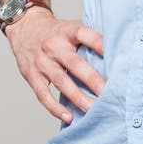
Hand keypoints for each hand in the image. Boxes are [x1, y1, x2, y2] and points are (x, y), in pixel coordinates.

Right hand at [5, 7, 105, 122]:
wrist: (25, 28)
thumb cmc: (55, 31)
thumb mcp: (70, 26)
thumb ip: (88, 37)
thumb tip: (117, 49)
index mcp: (66, 31)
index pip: (84, 34)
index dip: (99, 43)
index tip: (115, 56)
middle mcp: (54, 46)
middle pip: (75, 64)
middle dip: (92, 80)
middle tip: (108, 93)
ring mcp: (42, 62)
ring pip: (61, 82)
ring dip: (78, 97)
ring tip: (92, 110)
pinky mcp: (32, 76)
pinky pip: (44, 95)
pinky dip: (55, 108)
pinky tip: (69, 116)